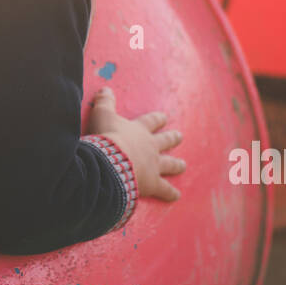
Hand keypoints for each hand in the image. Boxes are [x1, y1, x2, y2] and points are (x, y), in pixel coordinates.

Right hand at [88, 86, 184, 200]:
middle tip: (180, 136)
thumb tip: (105, 88)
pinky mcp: (152, 183)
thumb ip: (104, 102)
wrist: (111, 160)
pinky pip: (164, 189)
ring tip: (183, 165)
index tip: (165, 117)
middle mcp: (151, 147)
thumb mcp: (102, 115)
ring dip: (176, 165)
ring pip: (169, 164)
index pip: (151, 121)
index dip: (158, 119)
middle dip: (172, 139)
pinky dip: (170, 193)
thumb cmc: (106, 136)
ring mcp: (154, 165)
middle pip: (165, 141)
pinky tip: (176, 196)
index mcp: (140, 130)